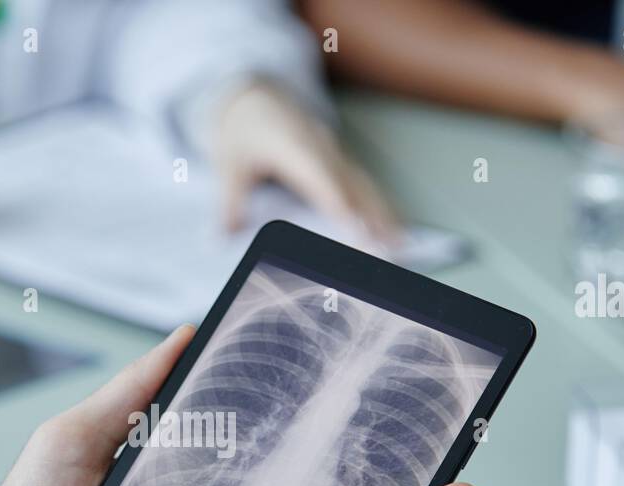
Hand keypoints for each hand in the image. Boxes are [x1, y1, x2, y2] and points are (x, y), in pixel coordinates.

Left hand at [212, 81, 399, 238]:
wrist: (258, 98)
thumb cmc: (242, 133)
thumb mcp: (228, 163)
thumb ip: (230, 201)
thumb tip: (222, 237)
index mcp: (292, 143)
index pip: (320, 177)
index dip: (339, 202)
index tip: (356, 227)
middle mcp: (321, 147)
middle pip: (351, 185)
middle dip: (371, 216)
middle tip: (388, 249)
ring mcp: (335, 153)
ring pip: (364, 185)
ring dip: (384, 214)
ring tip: (400, 245)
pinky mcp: (341, 162)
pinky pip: (364, 185)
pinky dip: (381, 207)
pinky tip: (395, 231)